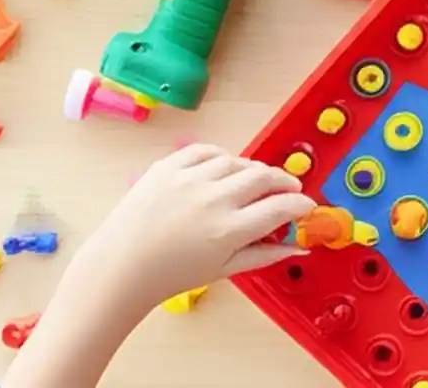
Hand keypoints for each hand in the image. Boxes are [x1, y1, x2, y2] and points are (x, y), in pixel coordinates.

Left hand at [74, 144, 315, 308]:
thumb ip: (266, 254)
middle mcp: (213, 199)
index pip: (280, 207)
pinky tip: (224, 167)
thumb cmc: (173, 276)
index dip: (301, 204)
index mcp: (229, 229)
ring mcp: (189, 179)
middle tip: (289, 189)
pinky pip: (205, 151)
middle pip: (264, 177)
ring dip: (253, 170)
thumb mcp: (225, 270)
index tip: (306, 205)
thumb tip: (301, 245)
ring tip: (255, 181)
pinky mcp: (167, 167)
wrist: (120, 267)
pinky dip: (221, 157)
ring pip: (237, 162)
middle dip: (284, 181)